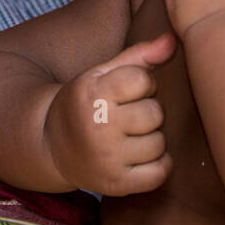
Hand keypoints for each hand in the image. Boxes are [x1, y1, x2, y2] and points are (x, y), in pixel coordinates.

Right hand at [44, 33, 176, 194]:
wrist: (52, 145)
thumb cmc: (87, 103)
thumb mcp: (103, 74)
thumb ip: (139, 55)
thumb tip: (173, 40)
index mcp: (92, 94)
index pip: (143, 81)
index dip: (143, 83)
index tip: (129, 90)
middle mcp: (98, 127)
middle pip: (155, 113)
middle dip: (149, 110)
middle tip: (131, 114)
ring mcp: (107, 159)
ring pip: (159, 143)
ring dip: (153, 137)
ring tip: (133, 134)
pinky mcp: (116, 185)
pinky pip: (159, 173)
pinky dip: (159, 165)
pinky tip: (143, 155)